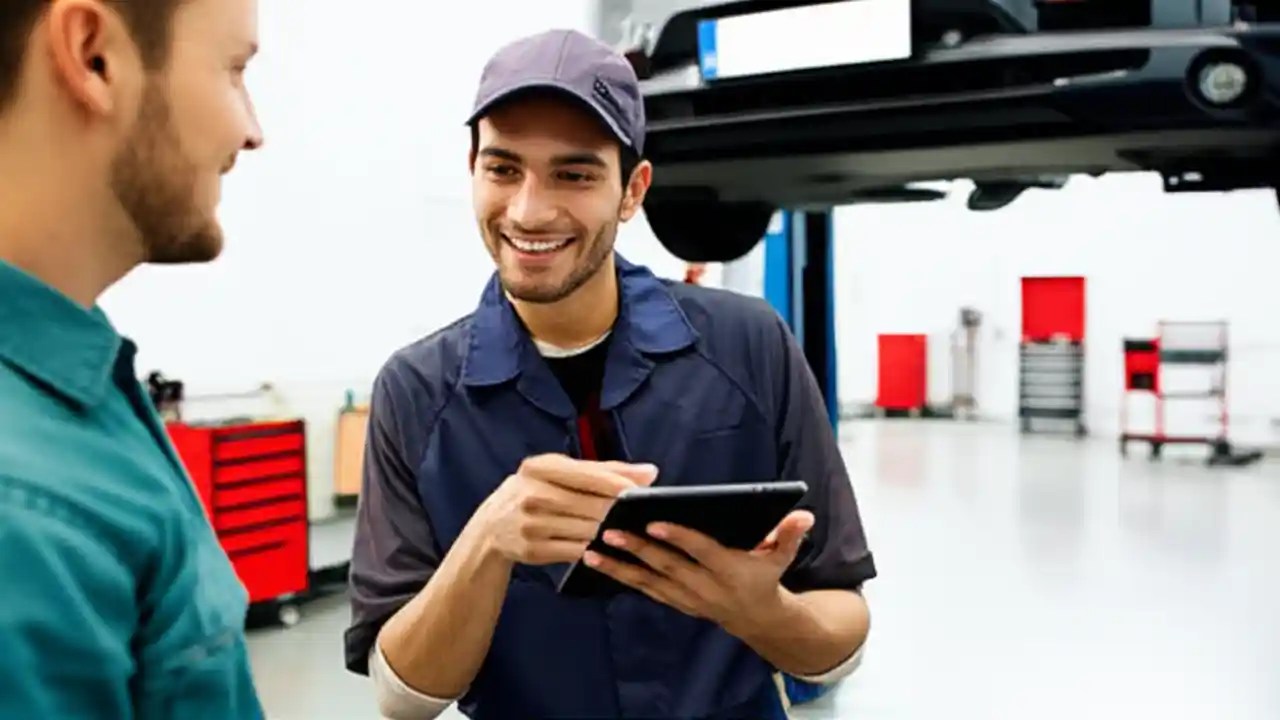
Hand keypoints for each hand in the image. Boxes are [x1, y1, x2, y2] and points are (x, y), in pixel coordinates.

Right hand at [475, 454, 657, 565]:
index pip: (588, 475)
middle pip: (591, 505)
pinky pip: (576, 552)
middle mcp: (533, 494)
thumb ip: (606, 471)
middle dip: (620, 512)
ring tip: (635, 532)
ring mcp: (532, 525)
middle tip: (645, 516)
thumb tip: (651, 472)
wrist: (492, 526)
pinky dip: (597, 551)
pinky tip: (612, 549)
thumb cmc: (536, 492)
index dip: (619, 484)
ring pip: (587, 530)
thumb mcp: (559, 472)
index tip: (644, 491)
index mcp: (539, 467)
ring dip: (613, 533)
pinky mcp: (533, 550)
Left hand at [584, 510, 814, 634]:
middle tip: (610, 532)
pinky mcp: (675, 602)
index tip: (655, 523)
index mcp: (729, 570)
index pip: (701, 552)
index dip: (679, 538)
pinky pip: (645, 590)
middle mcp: (704, 587)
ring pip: (648, 581)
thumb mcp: (782, 557)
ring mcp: (687, 598)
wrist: (758, 619)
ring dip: (619, 567)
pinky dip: (621, 577)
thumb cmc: (766, 576)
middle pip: (667, 566)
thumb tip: (804, 515)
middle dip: (637, 550)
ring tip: (592, 551)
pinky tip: (598, 564)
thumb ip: (789, 535)